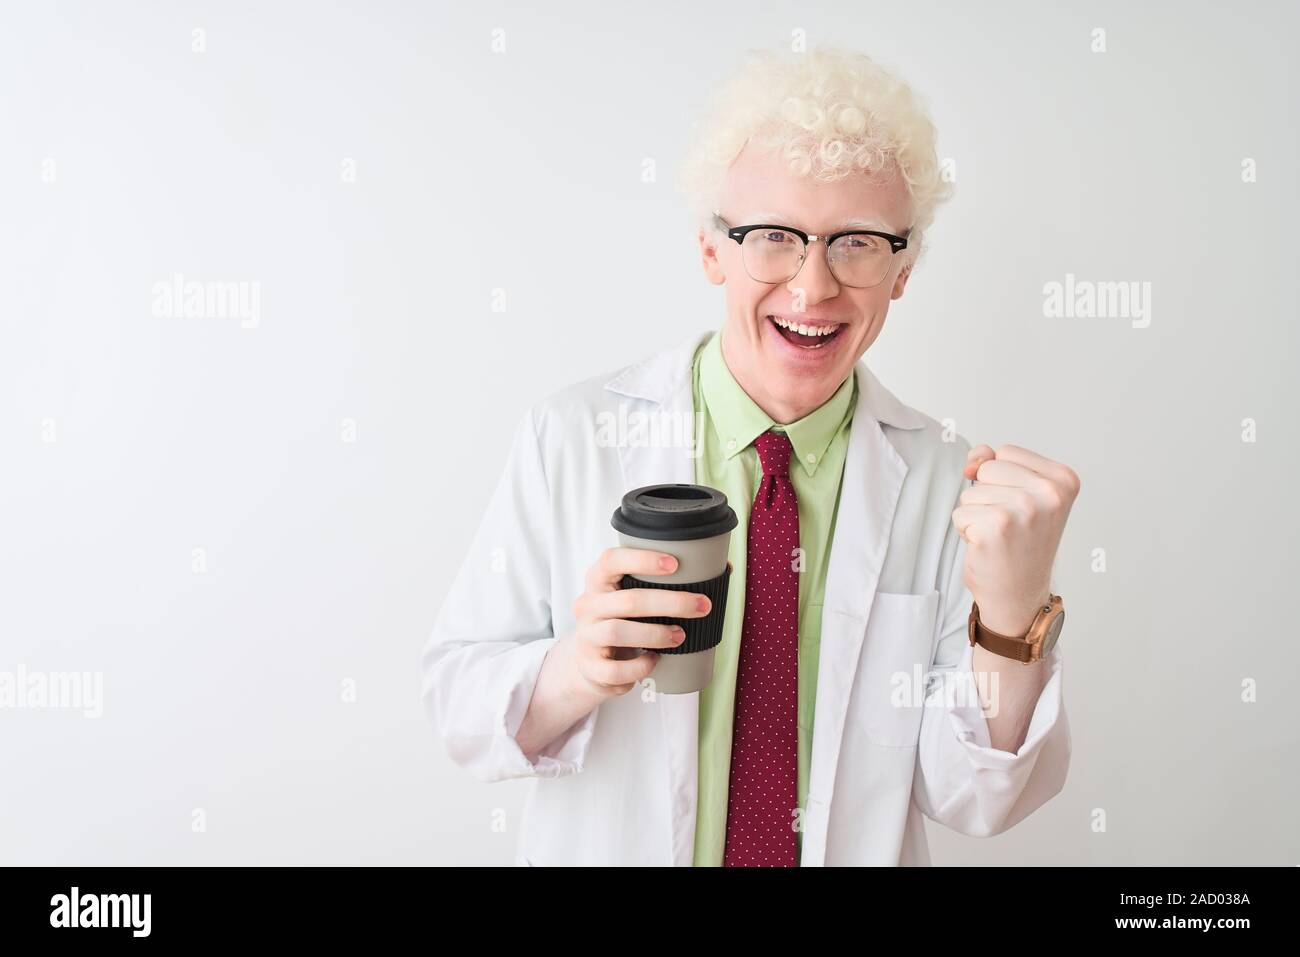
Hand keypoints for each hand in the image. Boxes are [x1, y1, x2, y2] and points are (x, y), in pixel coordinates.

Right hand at [558, 547, 711, 701]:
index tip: (674, 564)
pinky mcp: (591, 668)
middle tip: (701, 607)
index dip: (642, 559)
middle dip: (670, 603)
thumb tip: (722, 567)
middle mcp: (588, 606)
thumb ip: (665, 583)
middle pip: (628, 600)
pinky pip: (616, 670)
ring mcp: (586, 637)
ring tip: (680, 636)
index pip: (611, 560)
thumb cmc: (623, 622)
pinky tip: (655, 661)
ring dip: (655, 634)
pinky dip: (640, 667)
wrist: (590, 663)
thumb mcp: (631, 597)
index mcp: (598, 581)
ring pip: (618, 632)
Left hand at [951, 444, 1080, 635]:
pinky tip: (988, 548)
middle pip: (987, 468)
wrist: (1019, 595)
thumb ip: (995, 463)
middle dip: (987, 496)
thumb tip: (973, 460)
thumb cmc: (1019, 544)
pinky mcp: (997, 527)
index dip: (1001, 479)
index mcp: (1063, 479)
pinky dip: (966, 531)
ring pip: (970, 492)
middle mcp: (1049, 493)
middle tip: (1009, 526)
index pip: (1005, 451)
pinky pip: (960, 514)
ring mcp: (1024, 509)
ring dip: (976, 515)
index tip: (1021, 508)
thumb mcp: (1021, 494)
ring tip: (999, 537)